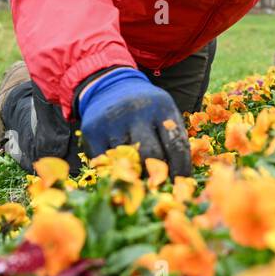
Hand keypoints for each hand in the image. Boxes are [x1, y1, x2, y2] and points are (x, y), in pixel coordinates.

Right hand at [77, 68, 192, 175]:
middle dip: (158, 177)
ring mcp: (112, 122)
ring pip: (126, 161)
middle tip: (160, 189)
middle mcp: (136, 113)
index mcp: (161, 108)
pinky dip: (114, 173)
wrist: (110, 87)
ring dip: (135, 178)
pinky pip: (104, 163)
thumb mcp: (165, 114)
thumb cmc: (146, 109)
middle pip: (151, 155)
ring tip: (141, 186)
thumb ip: (175, 140)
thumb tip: (182, 179)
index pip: (176, 144)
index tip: (180, 185)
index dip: (180, 169)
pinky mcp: (92, 131)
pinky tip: (121, 175)